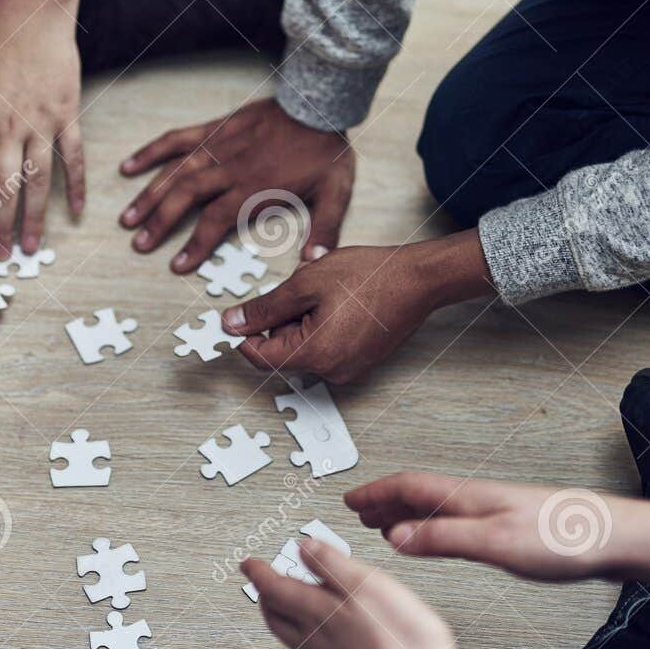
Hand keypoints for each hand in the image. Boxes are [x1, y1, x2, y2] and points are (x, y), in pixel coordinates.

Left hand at [0, 7, 84, 257]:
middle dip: (2, 226)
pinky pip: (73, 157)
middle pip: (5, 188)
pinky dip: (76, 185)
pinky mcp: (68, 115)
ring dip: (34, 216)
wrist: (32, 17)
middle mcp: (10, 130)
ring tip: (32, 246)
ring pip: (38, 180)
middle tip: (4, 256)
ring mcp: (42, 124)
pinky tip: (75, 211)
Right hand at [118, 98, 353, 271]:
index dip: (195, 244)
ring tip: (127, 218)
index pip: (216, 221)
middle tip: (139, 244)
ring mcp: (218, 146)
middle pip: (186, 197)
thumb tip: (316, 263)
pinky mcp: (214, 129)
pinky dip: (151, 153)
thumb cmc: (326, 151)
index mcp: (254, 187)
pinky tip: (129, 167)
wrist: (319, 103)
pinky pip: (177, 139)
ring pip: (175, 172)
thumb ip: (325, 229)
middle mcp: (230, 168)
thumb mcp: (335, 193)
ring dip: (149, 195)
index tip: (177, 265)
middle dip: (160, 223)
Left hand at [221, 235, 490, 382]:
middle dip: (283, 320)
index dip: (246, 334)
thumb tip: (230, 324)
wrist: (419, 279)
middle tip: (300, 289)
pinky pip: (327, 349)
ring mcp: (349, 370)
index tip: (244, 313)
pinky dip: (322, 326)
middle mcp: (332, 372)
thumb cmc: (368, 276)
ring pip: (305, 348)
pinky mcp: (361, 363)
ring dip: (303, 320)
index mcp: (315, 355)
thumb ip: (264, 309)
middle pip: (284, 352)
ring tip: (324, 292)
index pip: (261, 358)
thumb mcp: (304, 285)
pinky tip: (339, 302)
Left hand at [244, 542, 490, 648]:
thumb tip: (305, 547)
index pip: (274, 588)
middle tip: (260, 582)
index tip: (249, 563)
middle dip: (265, 596)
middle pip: (276, 617)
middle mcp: (315, 644)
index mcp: (318, 615)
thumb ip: (334, 566)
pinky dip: (305, 645)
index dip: (259, 571)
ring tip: (284, 608)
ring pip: (292, 641)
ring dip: (282, 620)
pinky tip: (319, 646)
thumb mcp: (372, 589)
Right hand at [347, 471, 649, 598]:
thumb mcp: (493, 542)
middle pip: (419, 493)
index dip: (375, 493)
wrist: (617, 539)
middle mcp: (479, 498)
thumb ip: (442, 537)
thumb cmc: (566, 537)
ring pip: (437, 506)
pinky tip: (440, 538)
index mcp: (468, 496)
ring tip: (387, 524)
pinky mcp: (511, 527)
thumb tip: (395, 536)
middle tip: (360, 512)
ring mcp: (495, 510)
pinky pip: (456, 520)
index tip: (350, 500)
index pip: (409, 487)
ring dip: (407, 512)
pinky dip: (433, 526)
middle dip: (385, 500)